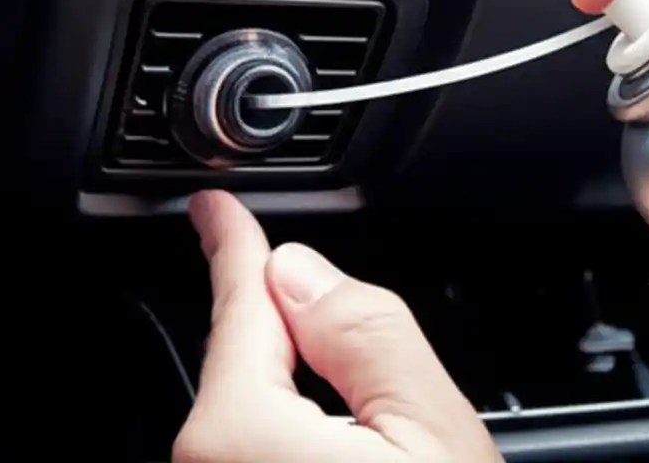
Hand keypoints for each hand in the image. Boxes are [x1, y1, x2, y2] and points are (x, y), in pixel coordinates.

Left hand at [171, 191, 499, 462]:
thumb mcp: (434, 434)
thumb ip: (370, 339)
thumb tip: (306, 274)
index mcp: (243, 437)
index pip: (237, 312)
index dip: (235, 248)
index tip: (214, 210)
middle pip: (241, 368)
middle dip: (289, 334)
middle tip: (361, 370)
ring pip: (248, 418)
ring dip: (295, 398)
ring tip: (373, 435)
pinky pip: (252, 457)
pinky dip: (290, 440)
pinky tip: (338, 455)